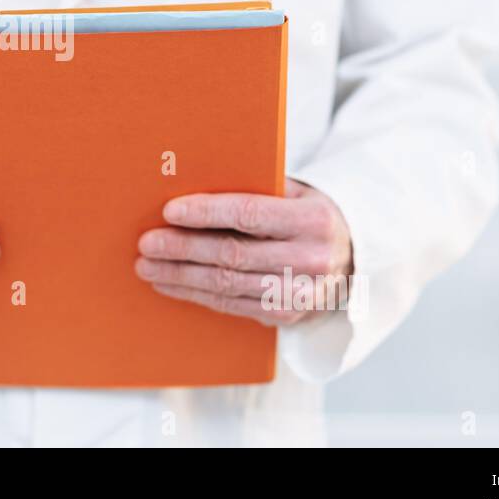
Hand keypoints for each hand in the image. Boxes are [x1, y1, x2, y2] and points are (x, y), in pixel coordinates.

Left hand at [135, 179, 351, 324]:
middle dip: (183, 249)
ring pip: (227, 285)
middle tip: (146, 244)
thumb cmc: (308, 213)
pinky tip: (170, 283)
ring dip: (181, 276)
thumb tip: (191, 182)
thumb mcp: (294, 192)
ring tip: (148, 265)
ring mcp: (301, 294)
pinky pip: (232, 305)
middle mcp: (311, 260)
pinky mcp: (288, 316)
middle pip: (232, 255)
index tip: (169, 211)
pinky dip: (196, 294)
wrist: (352, 254)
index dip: (206, 213)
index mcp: (314, 220)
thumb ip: (255, 188)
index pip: (249, 215)